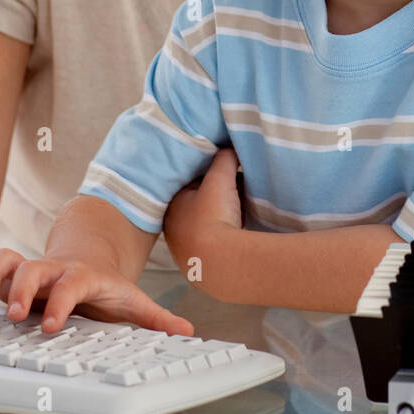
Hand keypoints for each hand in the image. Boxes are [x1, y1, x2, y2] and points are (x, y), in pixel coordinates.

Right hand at [0, 246, 193, 335]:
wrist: (89, 254)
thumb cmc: (106, 286)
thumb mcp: (131, 300)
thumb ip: (156, 317)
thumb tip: (188, 331)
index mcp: (81, 277)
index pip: (72, 286)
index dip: (61, 303)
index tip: (50, 324)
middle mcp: (53, 270)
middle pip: (35, 270)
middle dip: (23, 290)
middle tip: (14, 313)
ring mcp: (32, 267)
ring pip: (10, 260)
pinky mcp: (15, 268)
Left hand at [162, 148, 244, 284]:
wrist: (221, 262)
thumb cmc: (214, 215)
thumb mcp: (221, 178)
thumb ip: (225, 157)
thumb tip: (231, 146)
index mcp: (171, 207)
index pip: (190, 184)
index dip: (209, 176)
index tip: (226, 172)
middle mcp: (173, 230)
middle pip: (199, 206)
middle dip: (217, 197)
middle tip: (238, 190)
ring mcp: (186, 251)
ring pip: (207, 226)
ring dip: (223, 218)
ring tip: (242, 211)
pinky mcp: (203, 267)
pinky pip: (215, 244)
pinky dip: (226, 236)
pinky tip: (239, 233)